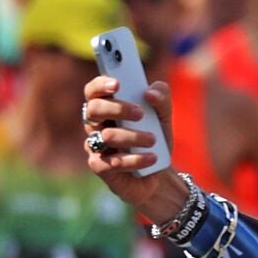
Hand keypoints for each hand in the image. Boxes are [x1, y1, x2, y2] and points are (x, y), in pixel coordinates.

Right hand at [82, 76, 186, 223]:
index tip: (117, 84)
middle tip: (140, 113)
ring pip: (106, 136)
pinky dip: (134, 160)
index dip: (101, 85)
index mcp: (107, 106)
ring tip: (153, 140)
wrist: (159, 173)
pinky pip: (111, 162)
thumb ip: (161, 98)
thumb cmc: (155, 139)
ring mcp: (95, 146)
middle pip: (93, 109)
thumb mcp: (164, 116)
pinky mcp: (100, 167)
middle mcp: (96, 125)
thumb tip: (149, 93)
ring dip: (133, 137)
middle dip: (117, 108)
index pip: (93, 91)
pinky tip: (151, 158)